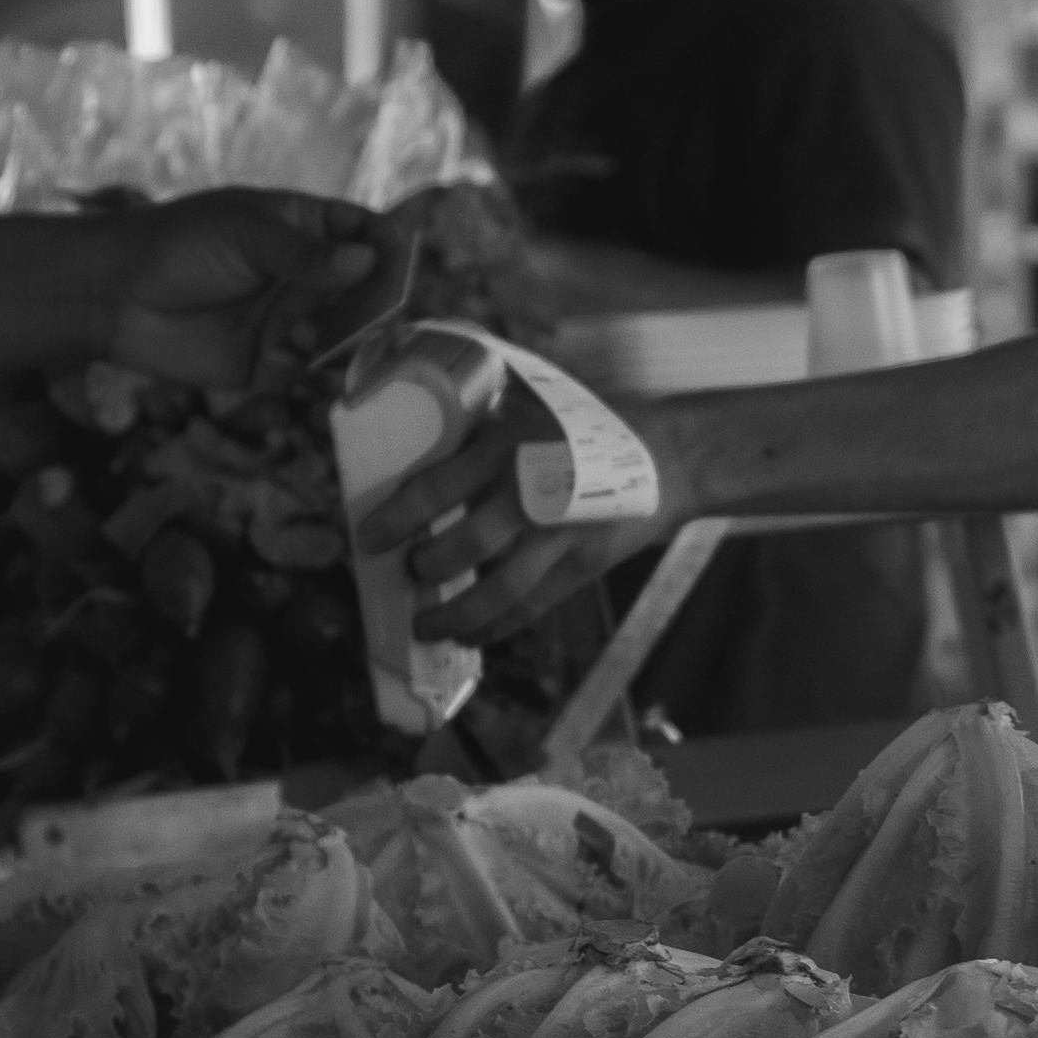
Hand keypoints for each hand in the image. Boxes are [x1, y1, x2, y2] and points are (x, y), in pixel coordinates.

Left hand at [109, 190, 421, 394]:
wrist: (112, 296)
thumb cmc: (176, 247)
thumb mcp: (245, 237)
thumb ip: (305, 255)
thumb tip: (369, 262)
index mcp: (301, 228)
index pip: (364, 233)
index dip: (388, 248)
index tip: (396, 265)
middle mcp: (304, 275)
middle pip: (366, 289)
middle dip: (376, 303)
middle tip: (373, 314)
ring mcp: (290, 319)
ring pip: (346, 334)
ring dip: (346, 339)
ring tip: (319, 337)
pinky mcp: (270, 362)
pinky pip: (310, 370)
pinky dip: (311, 367)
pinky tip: (286, 355)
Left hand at [373, 383, 687, 643]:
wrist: (668, 455)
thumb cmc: (589, 423)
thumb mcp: (531, 402)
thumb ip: (479, 420)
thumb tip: (413, 433)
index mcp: (509, 445)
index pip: (434, 490)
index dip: (395, 521)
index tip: (369, 539)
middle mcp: (531, 492)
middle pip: (461, 548)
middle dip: (424, 569)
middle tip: (409, 571)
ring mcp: (559, 536)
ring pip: (496, 592)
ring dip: (453, 616)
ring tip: (426, 625)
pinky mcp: (582, 566)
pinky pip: (529, 608)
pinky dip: (495, 628)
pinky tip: (470, 636)